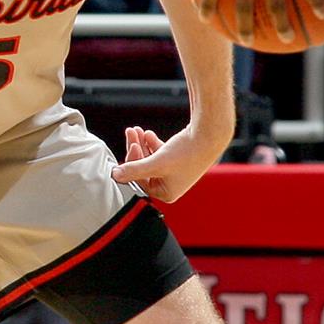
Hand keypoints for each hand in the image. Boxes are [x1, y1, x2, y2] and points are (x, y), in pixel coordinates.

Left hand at [111, 121, 229, 202]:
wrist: (209, 135)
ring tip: (137, 130)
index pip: (140, 180)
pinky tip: (149, 134)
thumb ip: (133, 170)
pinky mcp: (179, 161)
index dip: (132, 162)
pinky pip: (160, 154)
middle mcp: (171, 186)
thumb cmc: (186, 152)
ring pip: (151, 160)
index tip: (133, 144)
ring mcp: (175, 174)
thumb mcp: (156, 163)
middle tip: (131, 132)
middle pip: (144, 169)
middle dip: (136, 150)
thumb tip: (114, 175)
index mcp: (167, 194)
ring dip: (142, 145)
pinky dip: (153, 144)